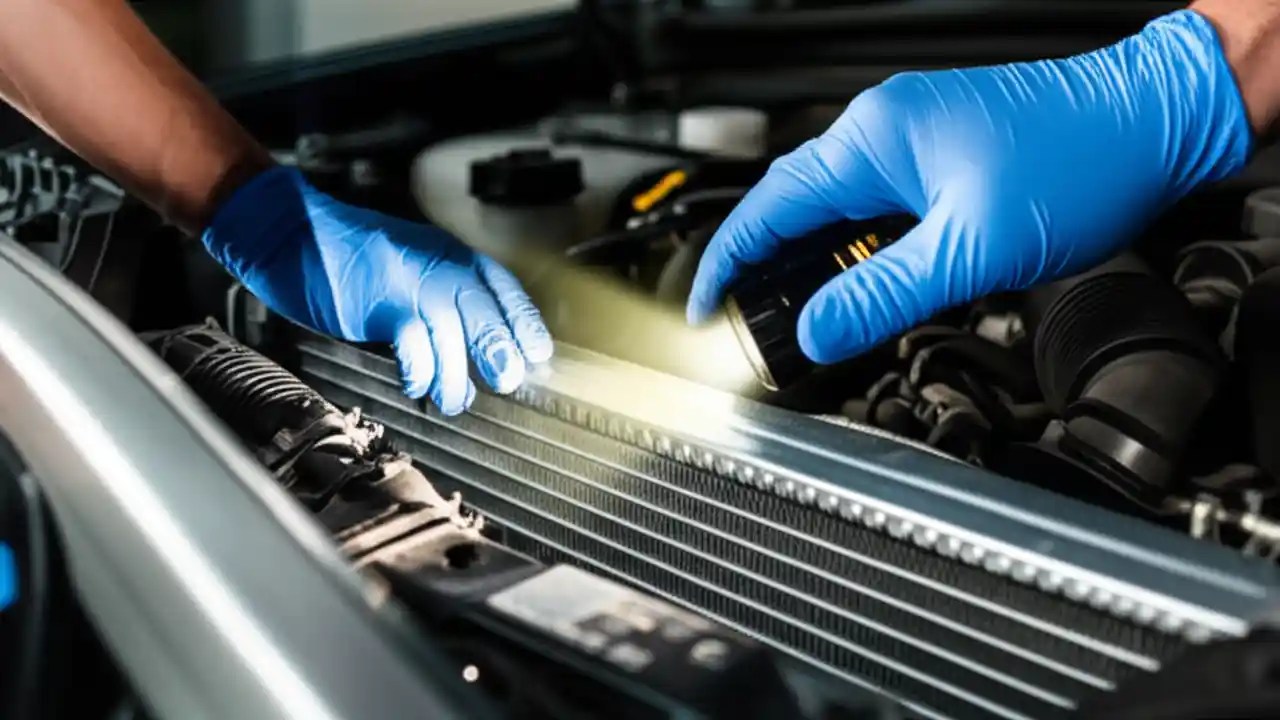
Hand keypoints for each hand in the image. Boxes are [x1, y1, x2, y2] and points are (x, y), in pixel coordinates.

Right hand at [202, 166, 553, 414]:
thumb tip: (467, 344)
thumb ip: (434, 296)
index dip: (523, 320)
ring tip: (455, 399)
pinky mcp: (377, 301)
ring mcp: (407, 278)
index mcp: (445, 250)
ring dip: (456, 375)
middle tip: (510, 379)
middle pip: (484, 308)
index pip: (500, 284)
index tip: (539, 352)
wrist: (283, 228)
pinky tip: (416, 383)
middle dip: (500, 347)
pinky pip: (414, 342)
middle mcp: (434, 261)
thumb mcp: (402, 266)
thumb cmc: (339, 252)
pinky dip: (419, 369)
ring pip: (452, 332)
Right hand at [687, 10, 1253, 363]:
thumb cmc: (1079, 161)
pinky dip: (852, 244)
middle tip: (746, 325)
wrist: (1152, 120)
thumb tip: (817, 333)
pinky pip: (869, 202)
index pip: (767, 208)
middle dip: (761, 267)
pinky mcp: (934, 151)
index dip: (727, 265)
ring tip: (793, 313)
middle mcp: (879, 129)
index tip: (702, 309)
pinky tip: (858, 277)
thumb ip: (882, 296)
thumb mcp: (971, 249)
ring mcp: (907, 136)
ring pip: (831, 206)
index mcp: (871, 141)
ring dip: (809, 258)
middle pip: (790, 205)